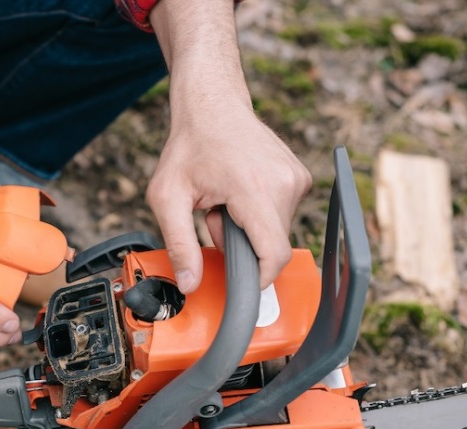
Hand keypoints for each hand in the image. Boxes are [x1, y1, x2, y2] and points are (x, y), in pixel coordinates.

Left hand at [148, 106, 310, 292]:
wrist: (212, 104)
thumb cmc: (189, 146)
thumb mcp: (167, 197)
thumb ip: (179, 243)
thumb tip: (190, 283)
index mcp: (255, 189)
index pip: (273, 255)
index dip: (257, 280)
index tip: (239, 286)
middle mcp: (285, 184)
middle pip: (271, 246)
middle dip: (241, 245)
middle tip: (213, 217)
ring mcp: (296, 178)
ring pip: (276, 231)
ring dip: (248, 228)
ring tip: (224, 201)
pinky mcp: (299, 177)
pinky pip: (280, 215)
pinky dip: (258, 214)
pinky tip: (238, 192)